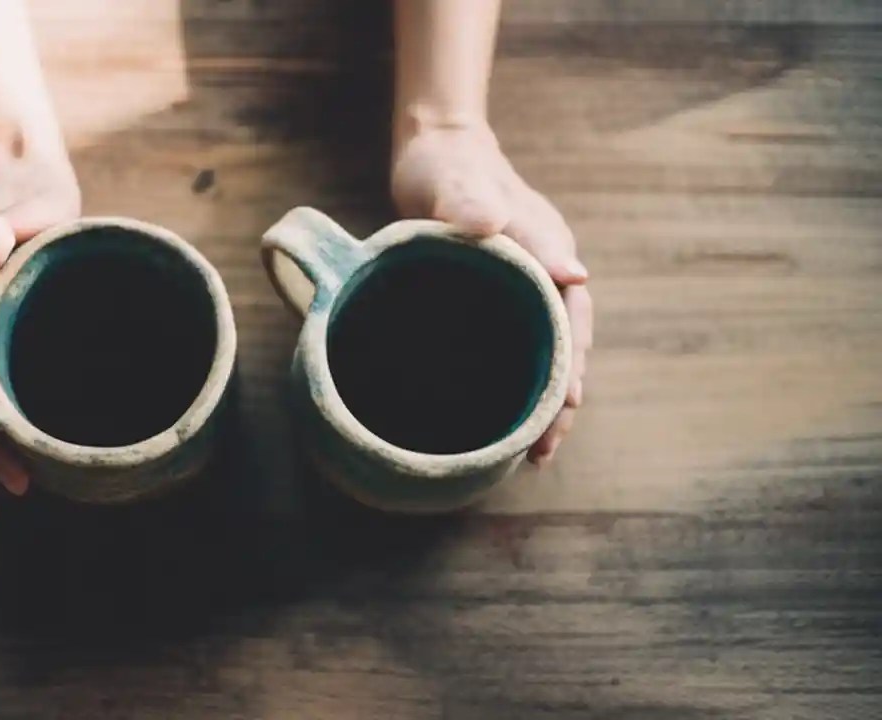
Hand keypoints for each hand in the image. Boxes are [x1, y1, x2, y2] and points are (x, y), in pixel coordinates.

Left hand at [391, 124, 592, 463]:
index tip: (571, 403)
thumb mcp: (455, 184)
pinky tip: (508, 420)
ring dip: (547, 398)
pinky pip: (523, 344)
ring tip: (537, 453)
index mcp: (546, 246)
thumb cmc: (446, 168)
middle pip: (568, 341)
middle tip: (547, 449)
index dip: (571, 361)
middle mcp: (547, 269)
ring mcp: (528, 284)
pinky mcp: (505, 296)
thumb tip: (546, 255)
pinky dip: (523, 382)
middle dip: (563, 395)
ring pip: (550, 349)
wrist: (438, 153)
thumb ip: (476, 207)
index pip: (570, 314)